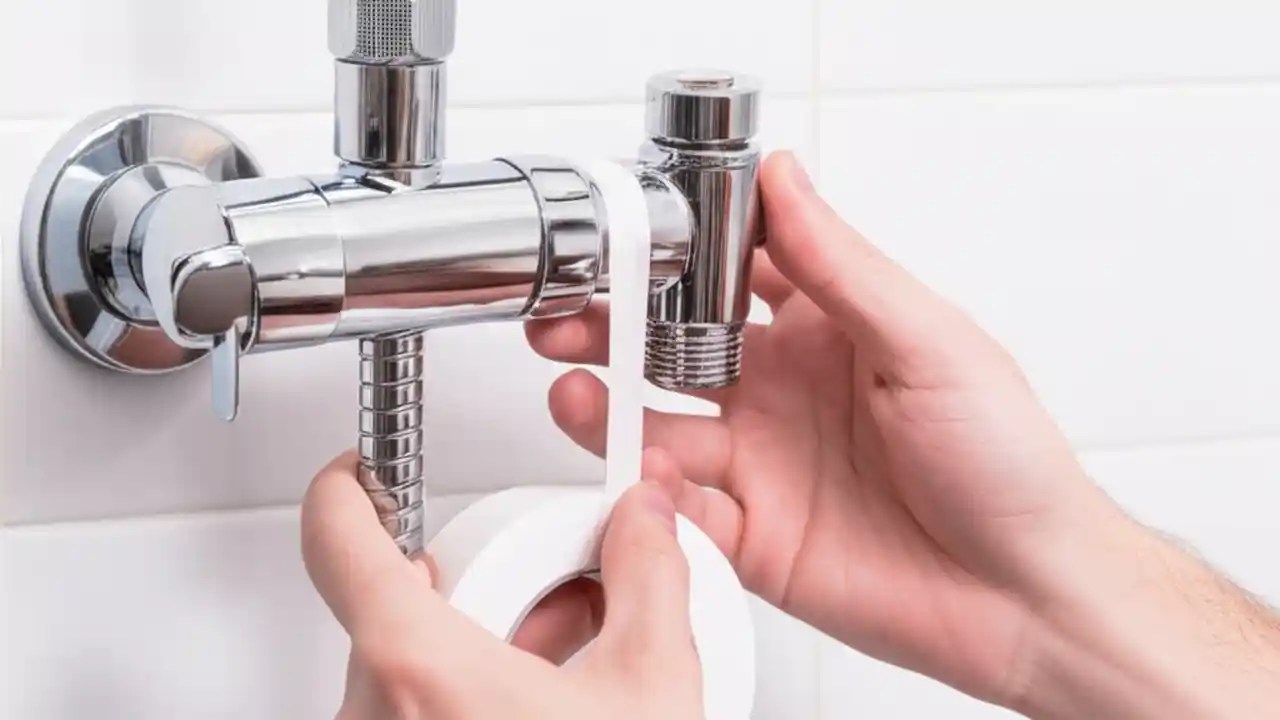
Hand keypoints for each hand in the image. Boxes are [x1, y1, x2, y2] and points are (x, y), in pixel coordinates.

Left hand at [302, 452, 702, 719]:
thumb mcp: (652, 688)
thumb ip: (650, 576)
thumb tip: (645, 521)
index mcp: (418, 669)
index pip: (336, 538)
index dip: (348, 487)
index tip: (364, 471)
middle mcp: (373, 718)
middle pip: (391, 609)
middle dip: (471, 590)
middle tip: (539, 601)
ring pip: (399, 672)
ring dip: (470, 653)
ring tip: (552, 672)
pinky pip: (404, 717)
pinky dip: (455, 701)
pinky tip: (530, 710)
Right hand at [525, 152, 1126, 707]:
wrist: (1027, 593)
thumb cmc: (1006, 462)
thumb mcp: (926, 342)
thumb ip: (841, 266)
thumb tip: (784, 179)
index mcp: (828, 334)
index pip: (731, 274)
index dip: (674, 255)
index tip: (626, 238)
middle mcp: (784, 394)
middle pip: (671, 349)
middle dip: (611, 329)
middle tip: (565, 315)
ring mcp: (763, 466)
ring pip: (657, 427)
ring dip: (606, 409)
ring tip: (575, 392)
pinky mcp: (752, 538)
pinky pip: (679, 512)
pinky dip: (649, 494)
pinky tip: (643, 475)